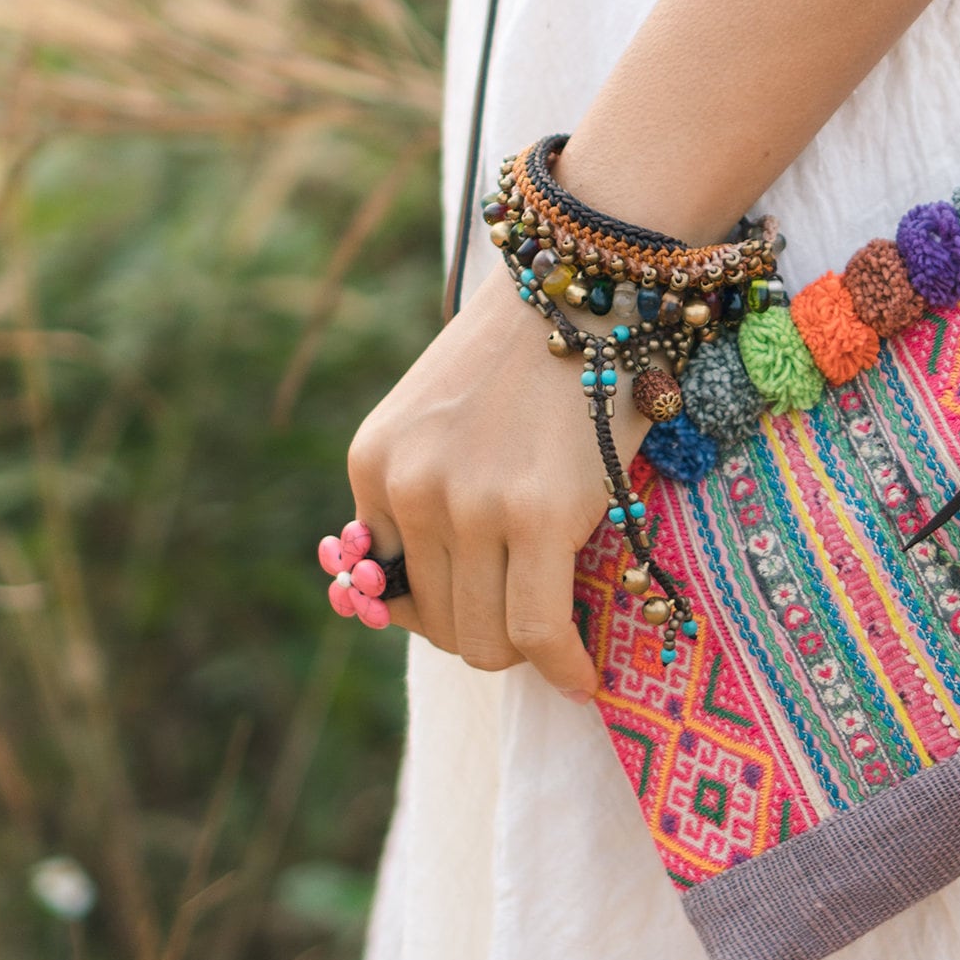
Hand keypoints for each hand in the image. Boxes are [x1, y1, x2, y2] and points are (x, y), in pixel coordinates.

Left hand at [344, 266, 642, 697]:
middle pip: (439, 622)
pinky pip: (539, 630)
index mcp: (372, 464)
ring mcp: (470, 506)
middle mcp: (408, 490)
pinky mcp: (539, 517)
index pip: (389, 586)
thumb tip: (421, 601)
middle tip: (535, 622)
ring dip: (524, 651)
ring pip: (486, 638)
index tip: (487, 606)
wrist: (587, 280)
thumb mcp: (444, 417)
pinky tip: (584, 678)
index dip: (443, 604)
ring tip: (563, 642)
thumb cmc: (530, 348)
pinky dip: (563, 668)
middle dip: (486, 633)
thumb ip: (425, 494)